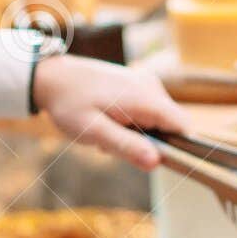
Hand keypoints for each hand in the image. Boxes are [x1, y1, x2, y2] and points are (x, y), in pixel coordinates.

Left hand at [32, 54, 187, 169]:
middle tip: (116, 145)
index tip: (154, 160)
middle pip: (171, 126)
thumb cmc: (70, 104)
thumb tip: (156, 162)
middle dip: (151, 144)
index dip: (177, 149)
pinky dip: (133, 124)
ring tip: (108, 132)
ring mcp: (146, 83)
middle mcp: (151, 87)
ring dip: (139, 135)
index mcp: (145, 97)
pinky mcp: (139, 84)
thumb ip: (126, 146)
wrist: (53, 76)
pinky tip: (110, 122)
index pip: (183, 127)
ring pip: (159, 121)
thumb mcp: (94, 131)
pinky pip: (148, 112)